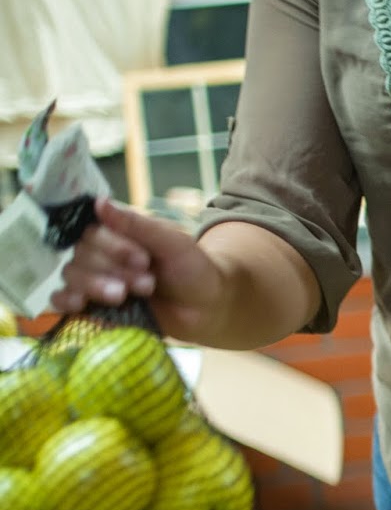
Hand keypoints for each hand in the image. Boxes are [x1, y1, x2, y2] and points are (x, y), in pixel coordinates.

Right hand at [51, 198, 225, 338]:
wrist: (208, 307)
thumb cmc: (193, 269)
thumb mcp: (173, 244)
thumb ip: (137, 225)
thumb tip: (99, 202)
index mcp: (119, 233)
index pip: (94, 232)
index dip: (113, 247)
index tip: (144, 260)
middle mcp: (102, 254)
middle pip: (82, 255)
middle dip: (113, 270)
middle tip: (148, 284)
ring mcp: (96, 280)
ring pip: (72, 275)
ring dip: (96, 285)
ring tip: (124, 296)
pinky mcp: (94, 306)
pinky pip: (63, 300)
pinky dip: (65, 300)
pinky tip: (78, 304)